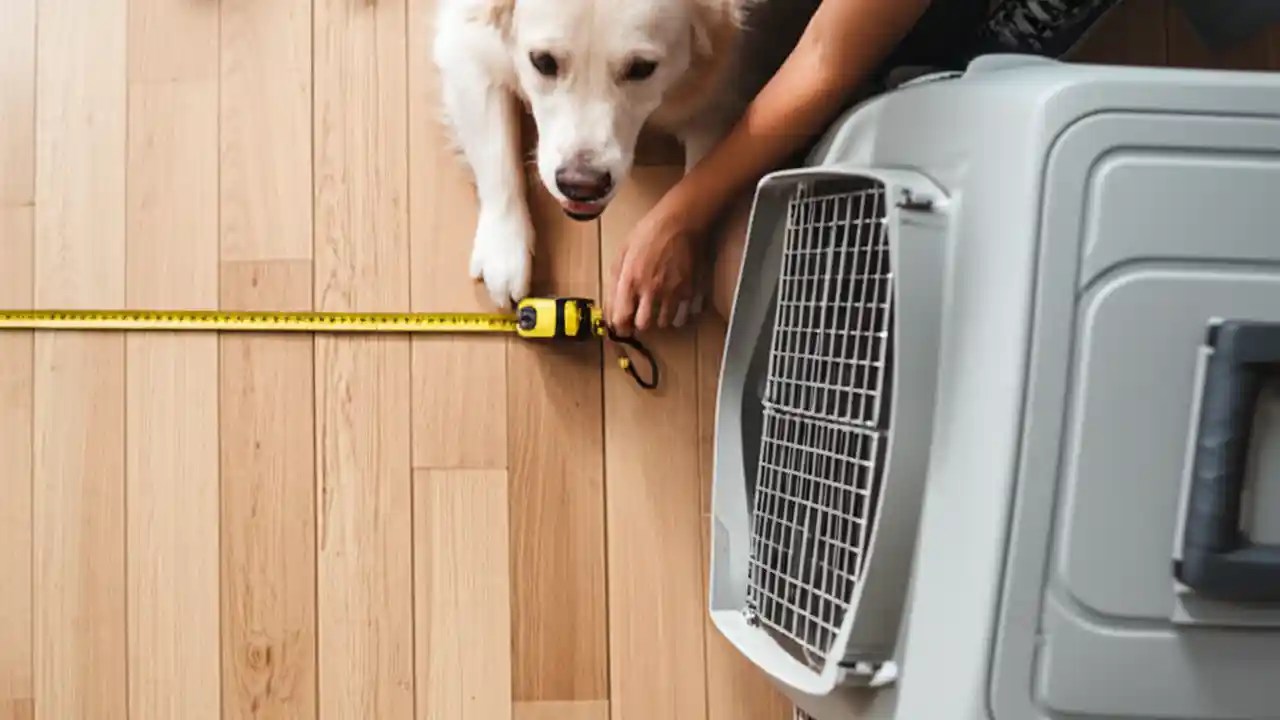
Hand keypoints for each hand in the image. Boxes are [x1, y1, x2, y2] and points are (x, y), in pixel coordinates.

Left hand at [607, 205, 699, 333]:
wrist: (679, 221)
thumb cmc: (648, 232)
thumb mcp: (622, 252)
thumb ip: (615, 281)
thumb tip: (610, 305)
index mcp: (631, 281)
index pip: (621, 318)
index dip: (620, 325)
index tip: (622, 323)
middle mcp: (651, 290)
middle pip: (644, 325)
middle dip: (641, 323)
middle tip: (641, 315)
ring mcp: (673, 291)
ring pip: (665, 322)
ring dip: (660, 318)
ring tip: (659, 307)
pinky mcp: (690, 289)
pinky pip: (685, 314)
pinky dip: (680, 313)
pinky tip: (676, 304)